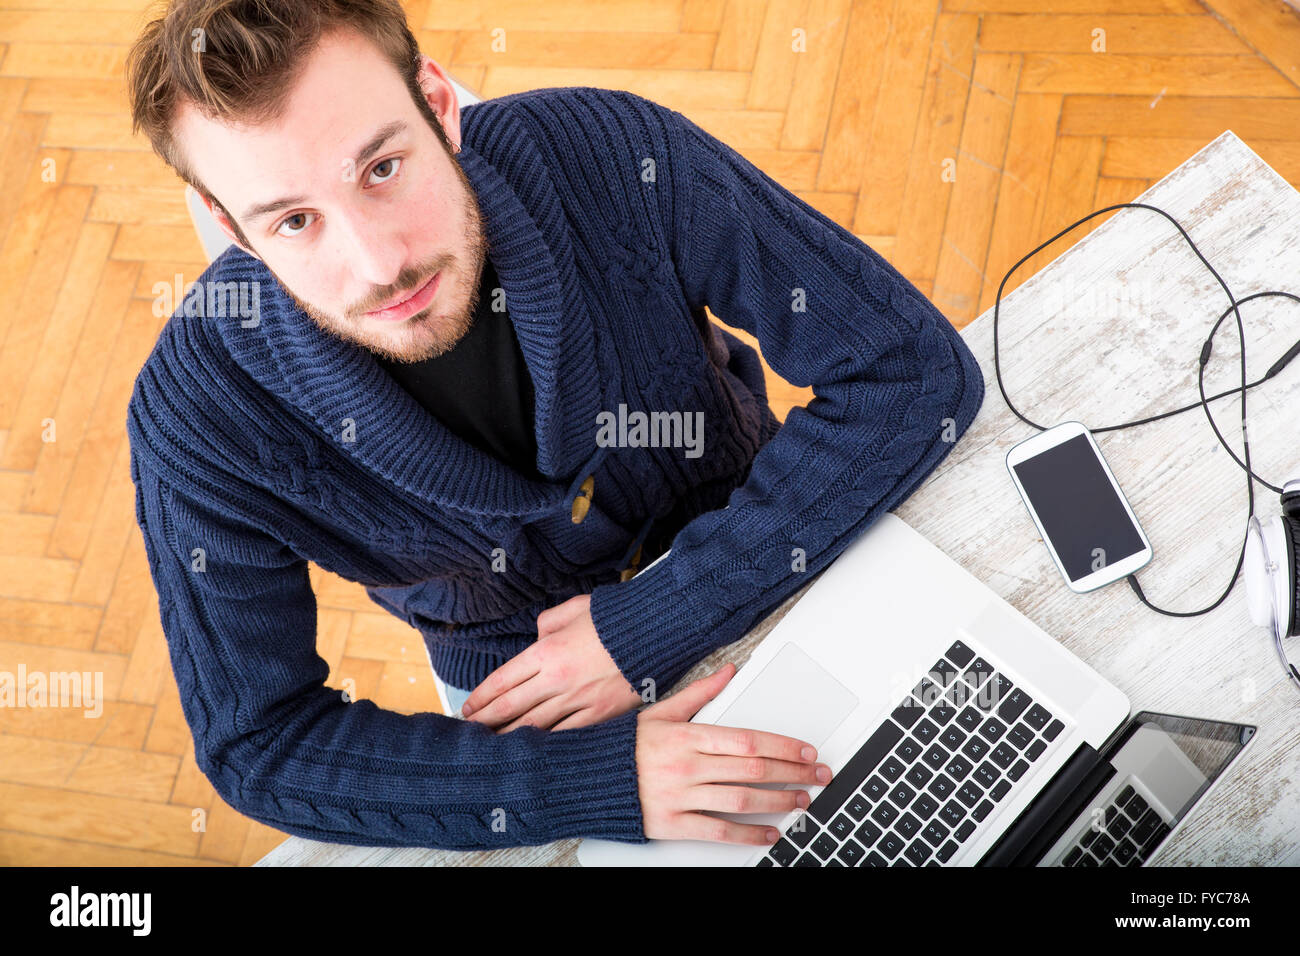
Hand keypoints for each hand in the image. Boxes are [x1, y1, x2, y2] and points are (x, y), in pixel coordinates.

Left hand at [463, 594, 641, 732]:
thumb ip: (546, 625)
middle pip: (510, 707)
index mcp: (546, 652)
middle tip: (470, 732)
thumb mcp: (573, 610)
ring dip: (509, 736)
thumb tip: (536, 640)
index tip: (468, 708)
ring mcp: (578, 700)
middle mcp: (556, 680)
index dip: (481, 698)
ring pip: (533, 726)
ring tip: (492, 746)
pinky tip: (532, 749)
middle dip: (486, 721)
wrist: (655, 631)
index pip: (502, 680)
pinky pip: (566, 734)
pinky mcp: (600, 714)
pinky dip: (546, 743)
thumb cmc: (614, 618)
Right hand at [635, 663, 831, 844]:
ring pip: (741, 799)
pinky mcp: (673, 824)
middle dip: (792, 773)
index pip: (747, 739)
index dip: (783, 746)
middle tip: (818, 776)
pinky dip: (748, 835)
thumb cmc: (624, 747)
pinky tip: (769, 835)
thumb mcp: (660, 711)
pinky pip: (718, 831)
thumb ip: (699, 693)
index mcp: (687, 736)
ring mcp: (681, 797)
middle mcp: (687, 766)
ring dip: (778, 801)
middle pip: (752, 769)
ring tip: (801, 802)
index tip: (806, 751)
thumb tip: (729, 671)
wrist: (588, 780)